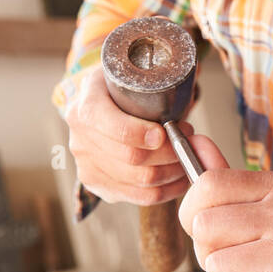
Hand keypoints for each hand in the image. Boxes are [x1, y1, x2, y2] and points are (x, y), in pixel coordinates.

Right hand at [64, 66, 197, 205]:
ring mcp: (87, 166)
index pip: (113, 128)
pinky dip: (168, 190)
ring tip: (188, 156)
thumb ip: (151, 79)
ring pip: (139, 180)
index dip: (141, 133)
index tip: (165, 132)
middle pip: (131, 158)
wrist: (95, 104)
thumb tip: (192, 84)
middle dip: (170, 152)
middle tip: (189, 140)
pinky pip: (139, 197)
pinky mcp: (98, 186)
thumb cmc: (118, 88)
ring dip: (173, 171)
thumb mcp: (126, 74)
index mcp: (85, 107)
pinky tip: (182, 178)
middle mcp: (80, 140)